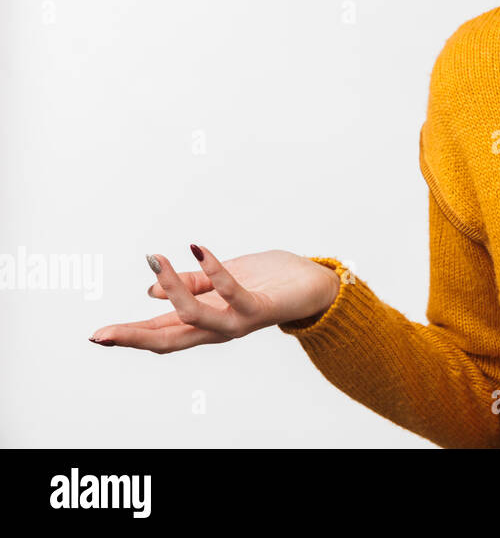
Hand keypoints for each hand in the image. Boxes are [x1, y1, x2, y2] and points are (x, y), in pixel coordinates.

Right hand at [88, 247, 341, 352]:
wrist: (315, 285)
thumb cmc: (269, 282)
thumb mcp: (222, 280)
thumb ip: (192, 285)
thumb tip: (150, 289)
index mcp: (206, 322)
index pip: (161, 333)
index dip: (130, 335)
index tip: (97, 337)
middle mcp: (219, 328)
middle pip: (169, 340)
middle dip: (134, 337)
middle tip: (102, 334)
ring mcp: (239, 321)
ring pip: (194, 317)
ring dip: (172, 289)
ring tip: (155, 260)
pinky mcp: (260, 308)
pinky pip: (232, 292)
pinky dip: (214, 270)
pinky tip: (198, 247)